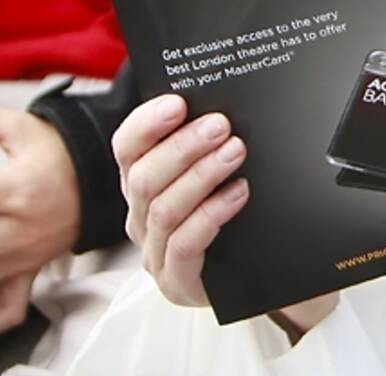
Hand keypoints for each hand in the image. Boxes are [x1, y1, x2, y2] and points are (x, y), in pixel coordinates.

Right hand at [112, 95, 249, 307]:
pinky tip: (238, 195)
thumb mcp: (214, 172)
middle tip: (220, 126)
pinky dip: (211, 215)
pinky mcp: (176, 282)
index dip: (147, 123)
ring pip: (164, 209)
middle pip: (143, 177)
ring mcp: (154, 253)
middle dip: (183, 147)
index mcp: (140, 182)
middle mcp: (140, 216)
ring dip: (201, 175)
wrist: (259, 270)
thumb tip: (218, 105)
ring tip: (235, 153)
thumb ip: (207, 144)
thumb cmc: (234, 215)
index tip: (178, 103)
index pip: (127, 147)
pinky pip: (184, 245)